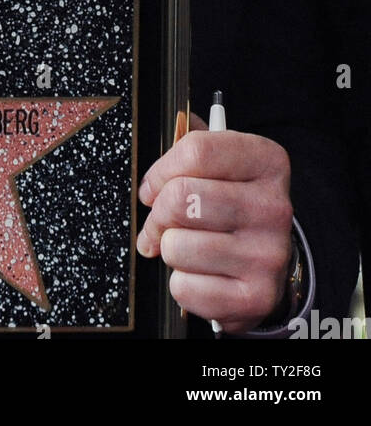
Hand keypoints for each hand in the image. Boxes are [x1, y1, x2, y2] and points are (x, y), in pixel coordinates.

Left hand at [136, 113, 293, 332]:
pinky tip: (201, 274)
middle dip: (157, 214)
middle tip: (160, 222)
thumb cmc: (233, 203)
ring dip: (170, 249)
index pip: (195, 150)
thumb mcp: (224, 164)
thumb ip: (193, 143)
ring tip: (189, 247)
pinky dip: (182, 284)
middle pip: (180, 198)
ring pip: (177, 246)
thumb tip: (170, 127)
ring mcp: (268, 255)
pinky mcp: (257, 298)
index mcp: (267, 162)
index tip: (152, 187)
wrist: (269, 261)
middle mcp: (273, 207)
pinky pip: (185, 288)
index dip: (160, 170)